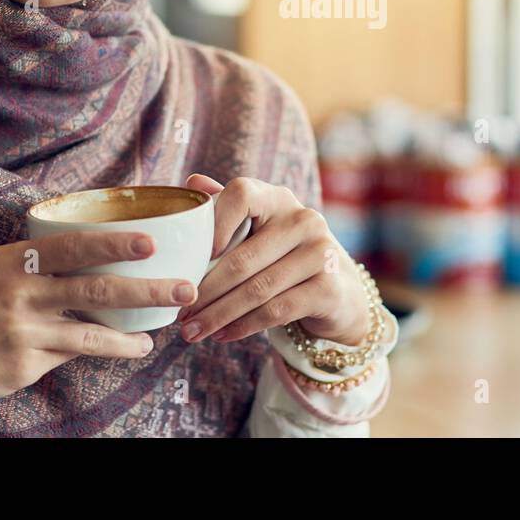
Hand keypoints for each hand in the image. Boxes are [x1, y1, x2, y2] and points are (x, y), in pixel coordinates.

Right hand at [0, 230, 199, 435]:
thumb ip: (40, 265)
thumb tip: (93, 258)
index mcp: (14, 261)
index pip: (73, 247)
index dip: (114, 243)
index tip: (151, 241)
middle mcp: (20, 293)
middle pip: (95, 288)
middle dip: (146, 289)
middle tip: (183, 289)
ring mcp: (22, 331)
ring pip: (90, 331)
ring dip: (129, 334)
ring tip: (156, 336)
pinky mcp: (23, 364)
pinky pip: (69, 354)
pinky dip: (101, 350)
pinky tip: (126, 348)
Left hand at [174, 175, 371, 346]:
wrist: (340, 291)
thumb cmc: (286, 257)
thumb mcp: (262, 229)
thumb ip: (231, 208)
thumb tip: (193, 183)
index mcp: (280, 199)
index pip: (241, 195)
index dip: (213, 223)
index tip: (191, 258)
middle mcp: (304, 220)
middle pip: (242, 258)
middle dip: (204, 291)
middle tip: (179, 313)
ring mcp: (320, 253)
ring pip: (256, 289)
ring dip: (218, 315)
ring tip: (192, 331)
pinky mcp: (328, 288)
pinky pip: (275, 311)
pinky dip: (243, 326)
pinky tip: (222, 335)